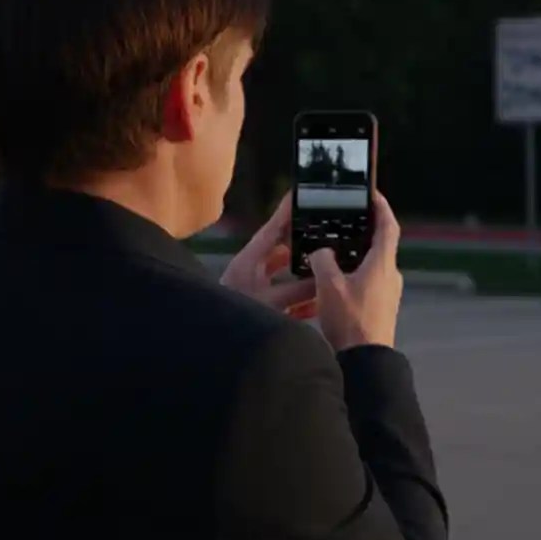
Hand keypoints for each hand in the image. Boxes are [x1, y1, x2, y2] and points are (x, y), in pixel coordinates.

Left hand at [220, 193, 317, 318]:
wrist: (214, 345)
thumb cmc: (235, 317)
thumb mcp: (270, 302)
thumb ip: (299, 290)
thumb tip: (324, 278)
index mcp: (249, 261)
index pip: (271, 229)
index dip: (285, 212)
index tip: (300, 194)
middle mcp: (251, 272)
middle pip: (280, 249)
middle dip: (301, 241)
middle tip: (324, 230)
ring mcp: (254, 290)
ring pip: (284, 274)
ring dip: (302, 270)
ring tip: (326, 262)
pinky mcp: (258, 308)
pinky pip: (284, 298)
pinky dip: (301, 299)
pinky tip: (319, 302)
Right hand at [310, 191, 403, 350]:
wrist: (366, 360)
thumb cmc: (350, 321)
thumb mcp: (328, 285)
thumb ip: (322, 261)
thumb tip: (321, 252)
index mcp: (382, 264)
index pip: (388, 225)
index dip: (381, 207)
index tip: (372, 195)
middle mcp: (390, 275)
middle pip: (381, 243)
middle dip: (366, 229)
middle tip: (349, 219)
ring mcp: (388, 292)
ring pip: (374, 263)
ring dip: (358, 252)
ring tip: (337, 248)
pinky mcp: (382, 306)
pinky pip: (370, 280)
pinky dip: (356, 272)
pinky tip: (337, 279)